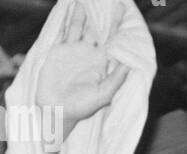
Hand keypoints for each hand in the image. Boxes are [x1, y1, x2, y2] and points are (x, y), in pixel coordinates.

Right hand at [36, 2, 129, 141]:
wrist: (57, 109)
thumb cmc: (82, 107)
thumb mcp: (104, 94)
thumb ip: (116, 79)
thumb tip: (129, 64)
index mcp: (102, 64)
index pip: (113, 41)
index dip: (117, 26)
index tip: (123, 10)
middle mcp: (90, 55)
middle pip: (99, 30)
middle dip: (104, 15)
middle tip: (111, 0)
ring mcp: (74, 50)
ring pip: (81, 26)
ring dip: (85, 12)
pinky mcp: (60, 49)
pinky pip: (66, 29)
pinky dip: (68, 17)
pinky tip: (72, 6)